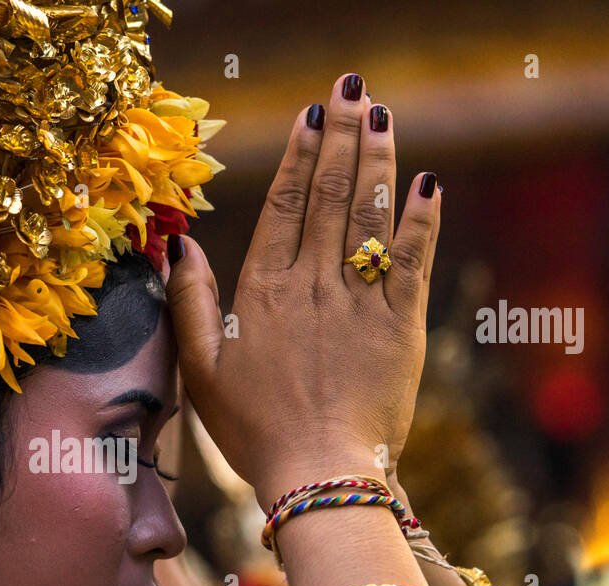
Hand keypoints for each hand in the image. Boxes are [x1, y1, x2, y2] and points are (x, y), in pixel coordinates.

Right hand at [167, 74, 441, 506]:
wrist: (320, 474)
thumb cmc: (253, 431)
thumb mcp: (202, 371)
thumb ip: (190, 303)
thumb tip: (179, 245)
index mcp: (264, 292)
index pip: (284, 205)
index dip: (299, 155)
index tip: (311, 115)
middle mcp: (313, 285)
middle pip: (330, 194)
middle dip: (342, 135)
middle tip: (352, 88)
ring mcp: (361, 303)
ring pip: (371, 215)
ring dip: (379, 159)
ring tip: (383, 114)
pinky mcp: (403, 327)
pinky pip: (414, 262)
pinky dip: (422, 220)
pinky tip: (428, 183)